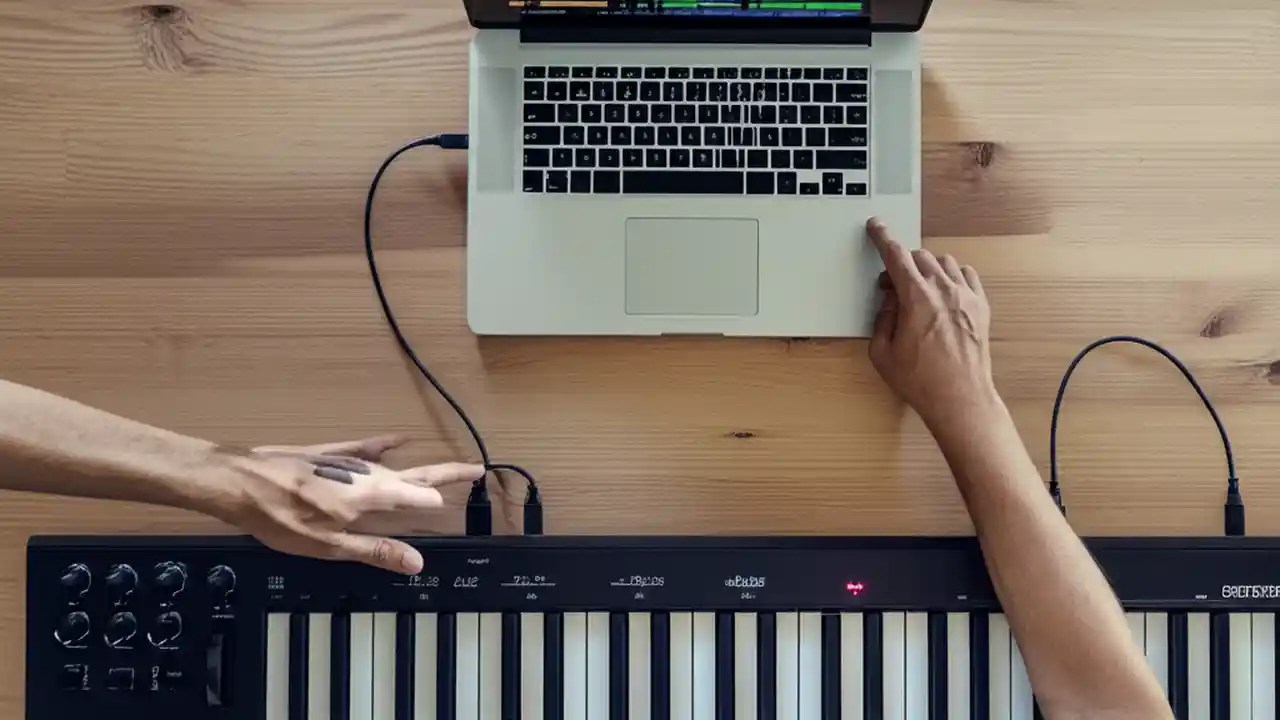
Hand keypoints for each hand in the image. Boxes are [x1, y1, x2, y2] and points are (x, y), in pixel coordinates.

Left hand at [212, 435, 482, 574]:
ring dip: (419, 468)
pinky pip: (365, 447)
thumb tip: (417, 562)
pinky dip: (384, 444)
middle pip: (417, 473)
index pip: (422, 496)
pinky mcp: (328, 455)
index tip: (472, 495)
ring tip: (441, 470)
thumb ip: (376, 551)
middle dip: (448, 472)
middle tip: (477, 468)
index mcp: (372, 497)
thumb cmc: (280, 517)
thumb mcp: (329, 545)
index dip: (443, 499)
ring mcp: (348, 461)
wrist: (240, 483)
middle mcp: (367, 474)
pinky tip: (397, 439)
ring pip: (393, 465)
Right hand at [866, 218, 998, 429]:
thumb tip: (889, 302)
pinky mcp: (981, 307)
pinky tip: (945, 290)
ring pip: (944, 262)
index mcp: (916, 298)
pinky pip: (967, 275)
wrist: (960, 398)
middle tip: (892, 285)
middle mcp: (943, 290)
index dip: (882, 238)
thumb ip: (882, 319)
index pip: (896, 256)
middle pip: (920, 256)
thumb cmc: (921, 380)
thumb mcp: (882, 353)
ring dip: (927, 268)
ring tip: (919, 288)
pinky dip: (952, 275)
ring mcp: (966, 296)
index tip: (876, 227)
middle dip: (902, 264)